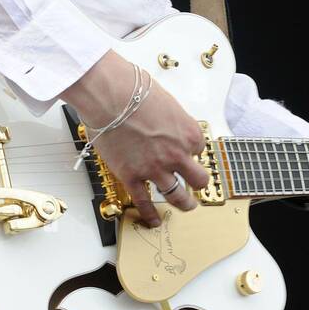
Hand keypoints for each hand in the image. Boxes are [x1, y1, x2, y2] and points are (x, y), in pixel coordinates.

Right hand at [62, 51, 209, 225]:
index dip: (190, 149)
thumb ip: (171, 120)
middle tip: (196, 185)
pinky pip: (145, 202)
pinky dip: (151, 215)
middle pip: (198, 179)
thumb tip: (167, 125)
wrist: (109, 95)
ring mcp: (155, 168)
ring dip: (184, 204)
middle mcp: (177, 154)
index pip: (199, 148)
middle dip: (198, 183)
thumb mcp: (166, 101)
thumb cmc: (134, 90)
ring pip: (177, 196)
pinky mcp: (132, 176)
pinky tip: (154, 220)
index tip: (186, 151)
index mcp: (188, 133)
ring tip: (186, 206)